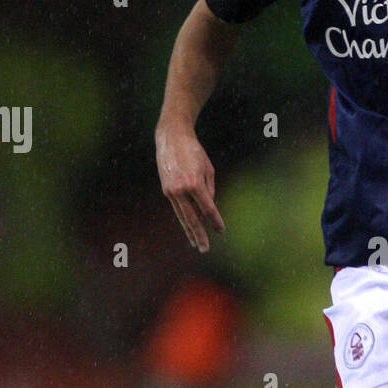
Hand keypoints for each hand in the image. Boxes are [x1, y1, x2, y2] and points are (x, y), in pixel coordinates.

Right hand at [155, 119, 224, 250]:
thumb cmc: (194, 152)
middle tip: (204, 249)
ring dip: (189, 231)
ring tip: (195, 244)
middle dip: (199, 235)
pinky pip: (177, 208)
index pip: (207, 208)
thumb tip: (207, 209)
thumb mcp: (208, 169)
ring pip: (182, 216)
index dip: (215, 221)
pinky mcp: (166, 189)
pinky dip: (183, 218)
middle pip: (192, 218)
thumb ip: (209, 190)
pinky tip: (188, 229)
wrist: (171, 138)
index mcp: (194, 183)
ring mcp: (171, 191)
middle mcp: (180, 189)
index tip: (221, 230)